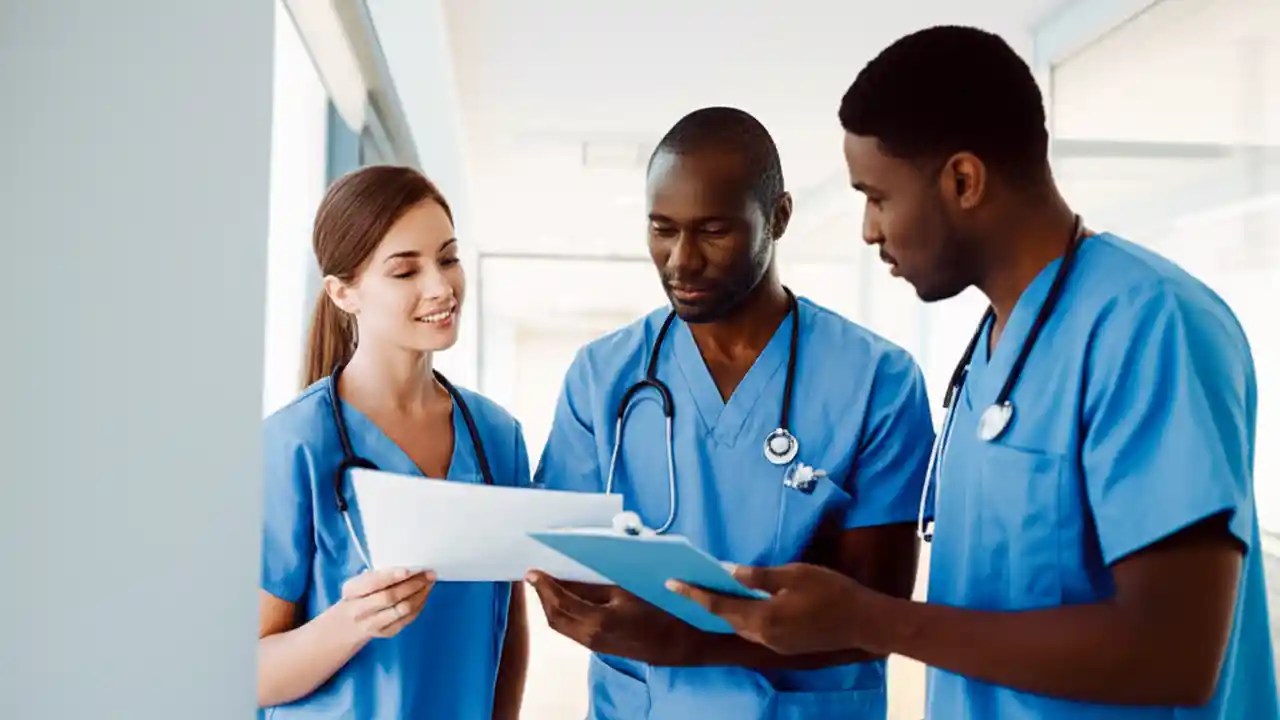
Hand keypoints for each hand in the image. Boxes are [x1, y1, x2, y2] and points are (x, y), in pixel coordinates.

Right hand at [333, 567, 435, 641]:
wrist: (347, 625)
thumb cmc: (358, 596)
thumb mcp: (359, 582)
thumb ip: (377, 575)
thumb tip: (409, 567)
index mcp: (351, 591)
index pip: (372, 584)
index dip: (391, 577)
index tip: (408, 570)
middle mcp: (359, 610)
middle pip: (389, 597)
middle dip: (412, 584)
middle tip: (428, 574)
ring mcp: (372, 625)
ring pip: (401, 610)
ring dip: (419, 595)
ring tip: (429, 583)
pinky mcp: (386, 633)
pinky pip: (407, 619)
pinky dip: (419, 605)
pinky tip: (424, 594)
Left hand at [525, 571, 695, 665]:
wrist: (677, 643)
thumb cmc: (657, 610)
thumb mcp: (625, 591)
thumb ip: (592, 587)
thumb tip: (566, 578)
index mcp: (597, 620)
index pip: (560, 602)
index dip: (544, 586)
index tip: (532, 572)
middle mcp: (590, 636)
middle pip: (554, 616)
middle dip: (542, 596)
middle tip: (535, 577)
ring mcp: (593, 645)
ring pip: (561, 625)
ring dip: (551, 605)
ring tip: (546, 586)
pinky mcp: (598, 647)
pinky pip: (571, 629)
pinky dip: (562, 613)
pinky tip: (564, 600)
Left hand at [667, 563, 875, 655]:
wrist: (864, 622)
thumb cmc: (832, 592)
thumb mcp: (795, 574)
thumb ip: (759, 576)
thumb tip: (729, 572)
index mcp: (764, 619)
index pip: (720, 606)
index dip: (694, 594)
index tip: (672, 584)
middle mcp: (765, 637)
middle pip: (727, 620)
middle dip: (706, 603)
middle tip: (687, 585)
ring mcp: (776, 645)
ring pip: (742, 627)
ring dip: (726, 611)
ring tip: (711, 591)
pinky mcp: (786, 647)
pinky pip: (757, 630)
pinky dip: (745, 617)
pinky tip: (744, 603)